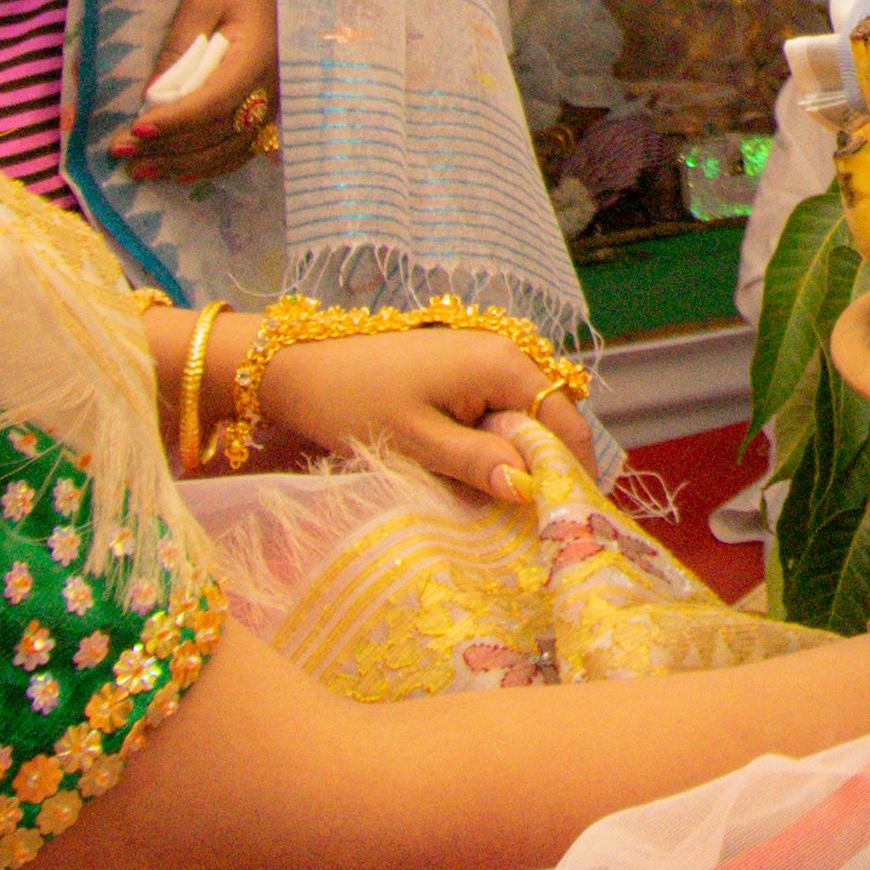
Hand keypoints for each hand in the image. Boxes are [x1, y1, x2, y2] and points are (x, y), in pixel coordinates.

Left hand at [112, 0, 279, 182]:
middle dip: (167, 147)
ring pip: (227, 149)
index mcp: (255, 57)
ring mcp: (271, 105)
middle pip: (217, 132)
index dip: (175, 121)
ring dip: (182, 164)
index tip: (136, 128)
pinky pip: (239, 151)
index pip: (214, 101)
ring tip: (140, 169)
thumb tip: (152, 94)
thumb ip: (178, 47)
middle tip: (123, 152)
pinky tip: (177, 173)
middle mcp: (269, 88)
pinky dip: (208, 167)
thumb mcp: (199, 3)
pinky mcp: (265, 113)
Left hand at [259, 322, 597, 501]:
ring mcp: (483, 356)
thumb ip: (477, 462)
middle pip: (551, 418)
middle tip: (529, 518)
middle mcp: (503, 351)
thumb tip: (529, 488)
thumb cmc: (353, 402)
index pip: (566, 421)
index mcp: (501, 364)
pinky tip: (472, 469)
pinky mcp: (462, 367)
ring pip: (525, 416)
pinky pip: (499, 408)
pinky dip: (495, 440)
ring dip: (518, 455)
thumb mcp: (416, 442)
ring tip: (498, 499)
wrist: (297, 368)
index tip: (564, 518)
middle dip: (545, 465)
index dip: (572, 470)